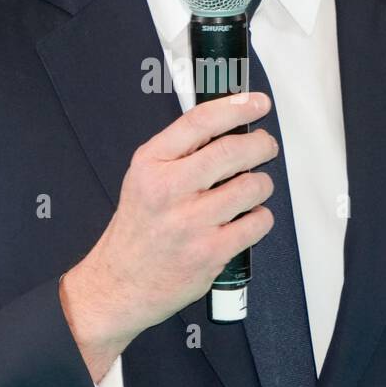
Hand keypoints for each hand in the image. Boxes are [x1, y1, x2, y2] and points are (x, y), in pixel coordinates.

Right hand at [60, 92, 276, 381]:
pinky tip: (246, 219)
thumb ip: (180, 152)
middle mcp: (168, 190)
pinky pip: (257, 222)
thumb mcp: (144, 178)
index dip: (236, 107)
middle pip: (233, 151)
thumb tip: (229, 125)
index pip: (200, 122)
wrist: (120, 283)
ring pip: (253, 186)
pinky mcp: (210, 252)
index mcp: (151, 164)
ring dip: (261, 184)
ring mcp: (191, 223)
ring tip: (252, 188)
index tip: (257, 103)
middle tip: (265, 146)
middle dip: (261, 144)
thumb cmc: (138, 229)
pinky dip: (260, 217)